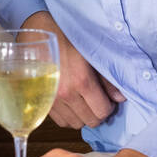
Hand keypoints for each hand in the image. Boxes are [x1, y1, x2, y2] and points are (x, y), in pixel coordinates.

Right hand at [21, 11, 123, 128]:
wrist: (37, 32)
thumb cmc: (65, 37)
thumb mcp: (90, 53)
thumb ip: (106, 78)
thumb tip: (119, 97)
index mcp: (81, 81)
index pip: (102, 111)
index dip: (109, 107)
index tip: (108, 99)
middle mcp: (66, 93)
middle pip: (90, 121)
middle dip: (97, 112)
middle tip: (98, 100)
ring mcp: (51, 99)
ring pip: (75, 123)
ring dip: (82, 115)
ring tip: (84, 101)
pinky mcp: (41, 101)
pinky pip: (60, 121)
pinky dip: (68, 115)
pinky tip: (71, 102)